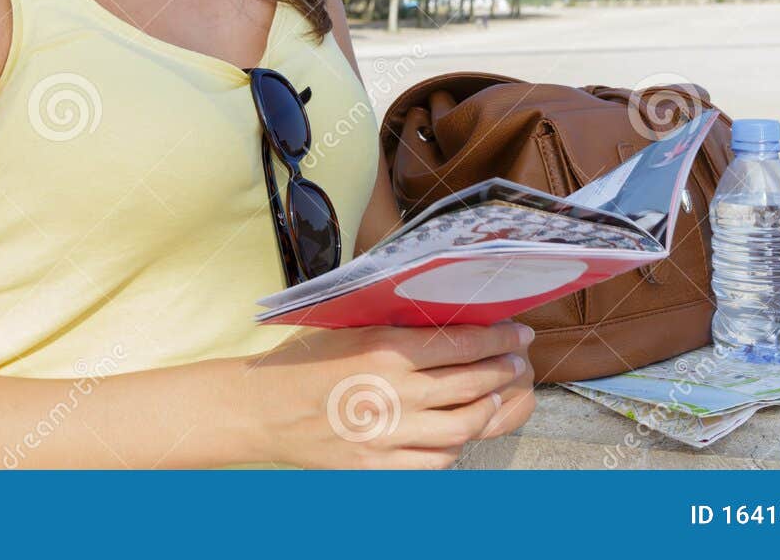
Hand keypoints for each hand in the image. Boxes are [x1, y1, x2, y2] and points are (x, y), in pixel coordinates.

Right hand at [238, 321, 537, 468]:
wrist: (262, 409)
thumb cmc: (303, 360)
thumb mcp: (350, 327)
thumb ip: (397, 324)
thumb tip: (449, 313)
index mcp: (384, 350)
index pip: (462, 345)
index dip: (499, 339)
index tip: (517, 333)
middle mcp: (393, 393)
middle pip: (472, 383)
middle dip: (504, 370)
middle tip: (517, 360)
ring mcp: (388, 435)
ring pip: (464, 426)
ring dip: (490, 408)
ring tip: (497, 394)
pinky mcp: (380, 466)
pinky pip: (436, 460)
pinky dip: (456, 445)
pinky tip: (460, 430)